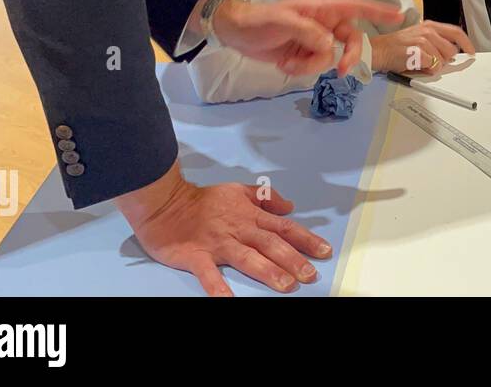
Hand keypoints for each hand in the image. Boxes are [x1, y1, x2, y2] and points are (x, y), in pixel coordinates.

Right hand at [116, 161, 331, 295]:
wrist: (165, 203)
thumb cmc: (202, 200)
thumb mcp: (237, 190)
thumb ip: (265, 197)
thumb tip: (289, 205)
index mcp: (249, 216)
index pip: (283, 228)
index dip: (305, 239)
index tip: (324, 251)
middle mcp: (238, 230)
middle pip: (271, 244)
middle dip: (293, 260)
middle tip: (310, 275)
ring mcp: (218, 243)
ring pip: (247, 257)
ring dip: (268, 271)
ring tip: (286, 285)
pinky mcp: (196, 255)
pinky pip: (208, 273)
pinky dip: (217, 286)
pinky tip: (227, 300)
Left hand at [212, 0, 403, 77]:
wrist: (236, 33)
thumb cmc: (259, 19)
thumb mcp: (283, 22)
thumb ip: (308, 32)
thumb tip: (331, 46)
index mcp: (322, 9)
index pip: (356, 7)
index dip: (379, 12)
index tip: (400, 17)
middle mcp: (324, 23)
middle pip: (351, 40)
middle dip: (348, 56)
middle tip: (341, 72)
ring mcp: (315, 40)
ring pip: (331, 57)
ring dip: (310, 66)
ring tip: (288, 63)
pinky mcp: (306, 54)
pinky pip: (315, 66)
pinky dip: (301, 70)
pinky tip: (285, 64)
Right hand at [370, 20, 474, 73]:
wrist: (377, 51)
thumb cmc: (396, 48)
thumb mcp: (418, 39)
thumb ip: (436, 43)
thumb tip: (451, 56)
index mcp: (430, 26)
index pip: (456, 32)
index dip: (466, 43)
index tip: (471, 52)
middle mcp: (428, 30)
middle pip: (451, 50)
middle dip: (445, 60)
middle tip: (431, 62)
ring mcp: (423, 40)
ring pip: (442, 60)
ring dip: (433, 66)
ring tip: (419, 63)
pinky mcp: (417, 51)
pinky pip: (432, 66)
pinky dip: (426, 70)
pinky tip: (415, 65)